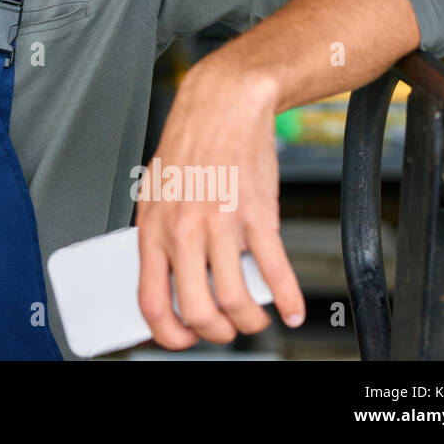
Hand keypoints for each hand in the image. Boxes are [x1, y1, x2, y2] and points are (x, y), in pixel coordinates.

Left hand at [135, 60, 305, 348]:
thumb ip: (160, 237)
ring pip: (236, 300)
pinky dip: (289, 301)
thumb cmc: (189, 146)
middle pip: (198, 311)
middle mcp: (184, 231)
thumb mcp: (155, 193)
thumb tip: (166, 279)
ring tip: (255, 317)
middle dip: (216, 333)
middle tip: (225, 330)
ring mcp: (222, 225)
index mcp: (153, 228)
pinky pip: (275, 272)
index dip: (167, 334)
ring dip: (251, 322)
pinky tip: (292, 309)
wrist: (222, 105)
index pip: (151, 300)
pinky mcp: (258, 215)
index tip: (182, 339)